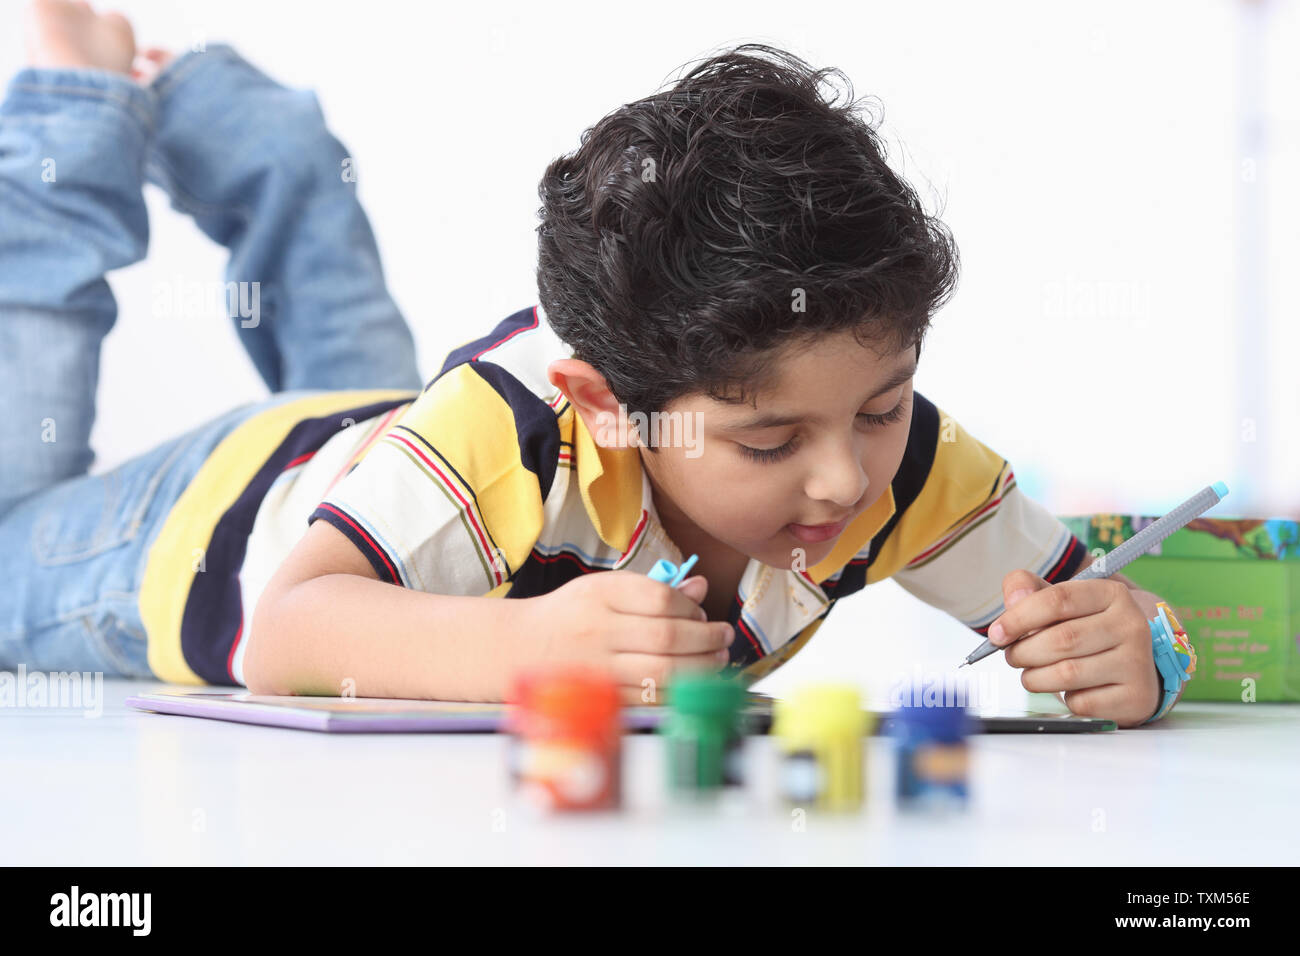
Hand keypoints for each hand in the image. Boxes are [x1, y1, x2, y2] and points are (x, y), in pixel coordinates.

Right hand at [518, 571, 733, 705]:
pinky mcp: (602, 697)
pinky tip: (694, 682)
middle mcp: (597, 630)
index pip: (659, 599)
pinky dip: (680, 691)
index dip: (690, 608)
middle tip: (724, 637)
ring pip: (664, 671)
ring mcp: (598, 668)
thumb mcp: (607, 589)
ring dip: (702, 666)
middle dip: (707, 638)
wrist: (520, 647)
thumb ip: (654, 589)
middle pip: (668, 636)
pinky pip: (651, 697)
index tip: (702, 613)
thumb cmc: (573, 614)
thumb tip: (701, 587)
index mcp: (599, 594)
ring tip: (718, 659)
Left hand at [987, 570, 1161, 728]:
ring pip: (1067, 673)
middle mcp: (1130, 625)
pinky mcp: (1137, 697)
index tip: (997, 634)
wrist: (1134, 667)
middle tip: (1013, 656)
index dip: (1018, 617)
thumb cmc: (1088, 632)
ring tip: (1032, 674)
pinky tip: (1069, 689)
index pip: (1058, 599)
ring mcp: (1137, 662)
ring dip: (1035, 678)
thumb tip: (1014, 598)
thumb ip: (1032, 593)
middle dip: (1023, 651)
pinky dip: (1065, 699)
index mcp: (1111, 594)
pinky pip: (1083, 702)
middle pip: (1061, 639)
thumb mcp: (1063, 604)